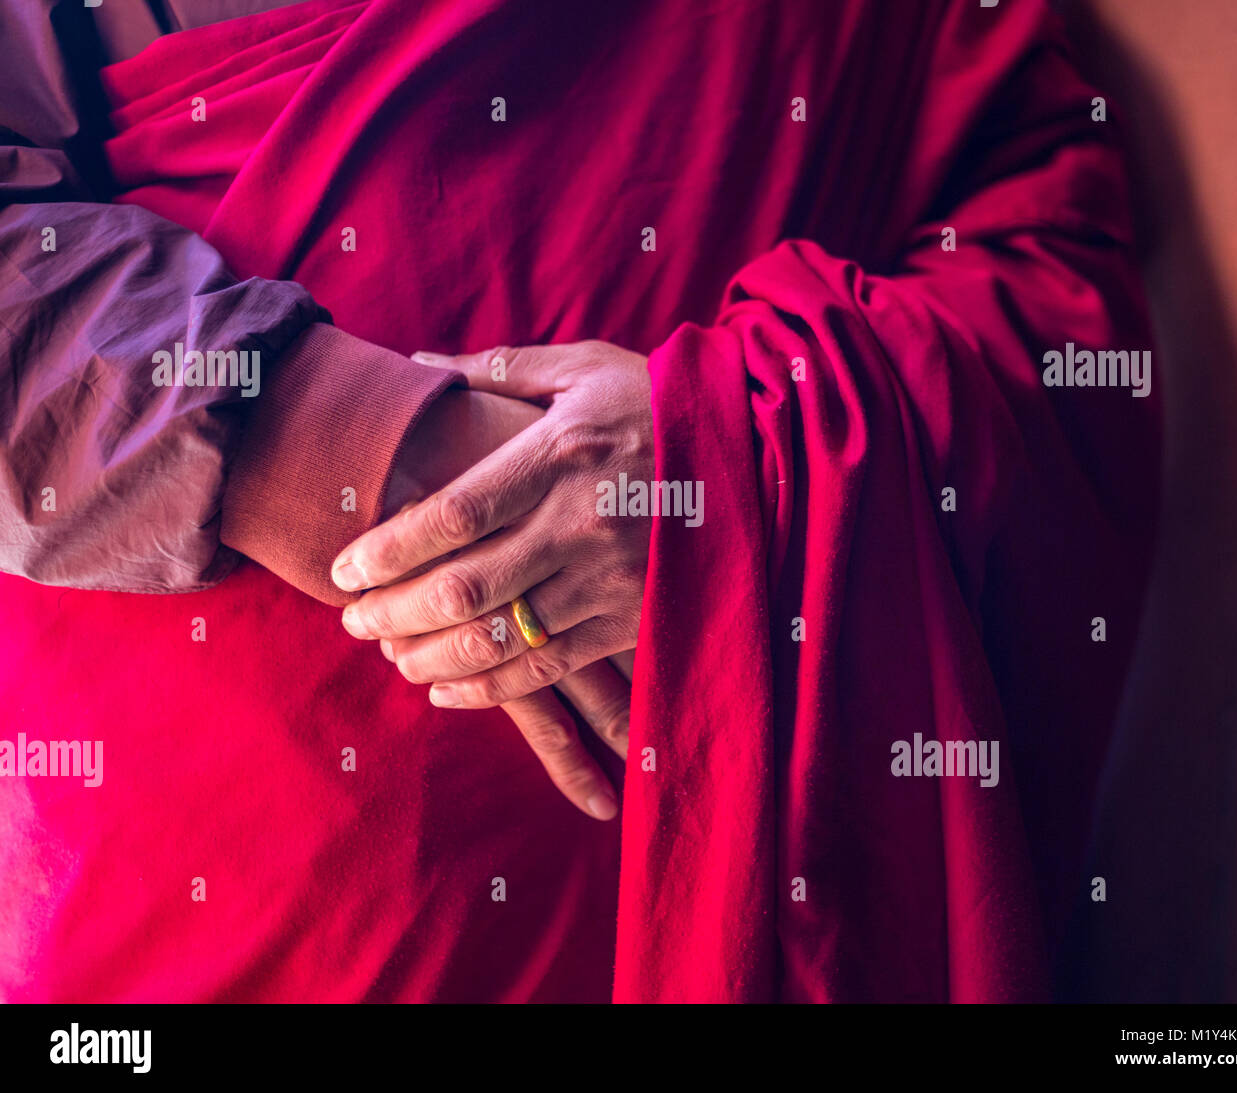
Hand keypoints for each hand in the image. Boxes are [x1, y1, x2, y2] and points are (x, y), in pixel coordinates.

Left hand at [339, 342, 651, 819]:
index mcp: (559, 454)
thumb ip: (500, 369)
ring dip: (431, 657)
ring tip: (391, 657)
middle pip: (465, 586)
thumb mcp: (585, 368)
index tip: (344, 571)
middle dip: (394, 613)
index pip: (454, 513)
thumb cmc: (658, 404)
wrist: (756, 455)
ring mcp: (608, 579)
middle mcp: (580, 523)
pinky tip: (444, 689)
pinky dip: (489, 688)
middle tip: (352, 621)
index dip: (390, 549)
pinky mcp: (630, 618)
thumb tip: (417, 365)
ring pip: (500, 637)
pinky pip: (548, 668)